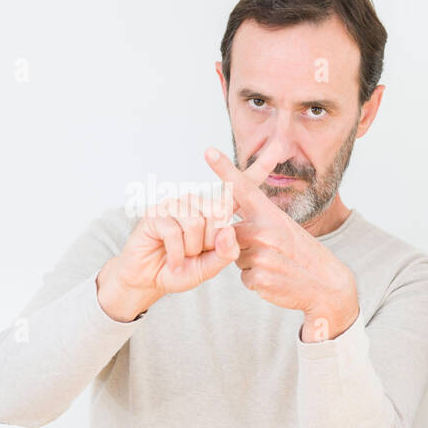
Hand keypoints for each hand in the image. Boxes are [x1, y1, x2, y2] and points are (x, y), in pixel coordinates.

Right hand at [105, 160, 270, 299]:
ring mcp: (176, 204)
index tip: (278, 148)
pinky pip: (176, 232)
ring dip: (191, 249)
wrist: (149, 279)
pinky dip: (177, 253)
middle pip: (219, 215)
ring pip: (197, 223)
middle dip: (210, 244)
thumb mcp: (211, 266)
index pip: (241, 187)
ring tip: (183, 256)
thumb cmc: (182, 270)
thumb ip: (224, 252)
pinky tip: (172, 259)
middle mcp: (197, 202)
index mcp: (215, 212)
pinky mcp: (156, 212)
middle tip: (196, 255)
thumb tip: (227, 229)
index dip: (260, 167)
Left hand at [204, 141, 357, 335]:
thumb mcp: (287, 229)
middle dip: (241, 243)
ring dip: (249, 263)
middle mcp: (265, 232)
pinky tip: (275, 279)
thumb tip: (230, 222)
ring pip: (235, 257)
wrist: (327, 286)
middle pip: (230, 233)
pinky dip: (256, 280)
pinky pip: (244, 278)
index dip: (224, 169)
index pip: (244, 188)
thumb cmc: (304, 256)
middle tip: (271, 251)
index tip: (208, 151)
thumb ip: (260, 222)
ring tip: (275, 265)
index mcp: (272, 216)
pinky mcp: (259, 278)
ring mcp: (261, 255)